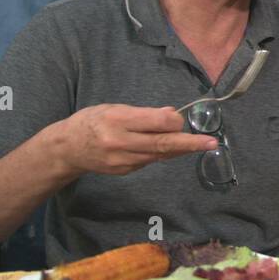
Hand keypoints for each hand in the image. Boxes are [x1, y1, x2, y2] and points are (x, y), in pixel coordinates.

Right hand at [52, 104, 217, 178]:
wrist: (67, 148)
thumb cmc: (91, 121)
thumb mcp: (114, 108)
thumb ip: (143, 113)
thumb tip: (172, 115)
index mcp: (118, 120)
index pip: (157, 123)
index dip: (174, 121)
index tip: (181, 118)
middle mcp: (121, 142)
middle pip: (162, 144)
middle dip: (190, 144)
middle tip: (211, 143)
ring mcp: (123, 160)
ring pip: (159, 155)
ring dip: (179, 149)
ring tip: (197, 143)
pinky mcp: (124, 171)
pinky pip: (149, 161)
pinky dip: (161, 153)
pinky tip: (166, 148)